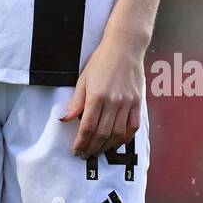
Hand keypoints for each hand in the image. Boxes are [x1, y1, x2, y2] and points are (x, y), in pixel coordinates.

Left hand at [59, 32, 144, 158]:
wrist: (124, 47)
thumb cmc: (101, 61)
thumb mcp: (83, 79)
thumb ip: (76, 102)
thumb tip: (65, 119)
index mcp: (97, 96)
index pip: (87, 127)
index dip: (81, 142)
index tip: (76, 150)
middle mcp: (114, 102)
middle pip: (102, 133)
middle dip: (92, 147)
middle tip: (85, 154)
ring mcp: (127, 103)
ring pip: (118, 133)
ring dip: (107, 146)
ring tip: (98, 150)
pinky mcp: (138, 102)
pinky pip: (132, 126)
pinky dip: (125, 138)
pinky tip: (117, 142)